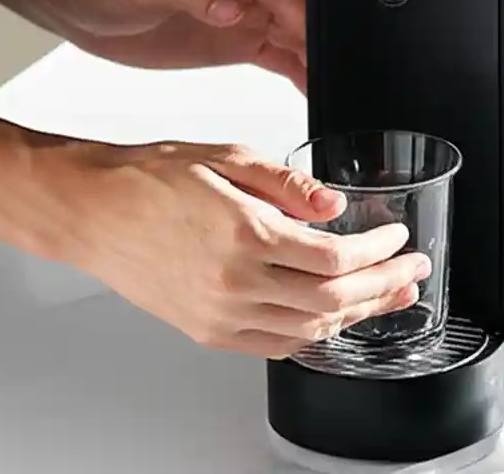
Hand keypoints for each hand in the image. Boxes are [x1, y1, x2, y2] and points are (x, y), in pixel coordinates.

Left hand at [52, 0, 307, 90]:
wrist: (83, 9)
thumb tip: (234, 10)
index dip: (303, 20)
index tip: (319, 45)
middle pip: (295, 20)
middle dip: (317, 46)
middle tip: (335, 77)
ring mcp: (242, 19)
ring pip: (292, 41)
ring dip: (312, 63)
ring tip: (332, 90)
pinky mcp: (232, 45)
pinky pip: (275, 59)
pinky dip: (295, 74)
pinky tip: (311, 91)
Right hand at [54, 140, 429, 358]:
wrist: (91, 211)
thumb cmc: (148, 178)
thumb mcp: (227, 158)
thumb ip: (289, 184)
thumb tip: (336, 205)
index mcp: (243, 235)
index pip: (334, 259)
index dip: (377, 252)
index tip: (396, 237)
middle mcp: (234, 283)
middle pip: (332, 301)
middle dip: (383, 287)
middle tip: (412, 272)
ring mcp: (220, 315)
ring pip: (309, 331)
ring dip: (356, 316)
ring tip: (387, 297)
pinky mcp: (207, 331)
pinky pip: (275, 345)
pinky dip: (313, 335)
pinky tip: (333, 318)